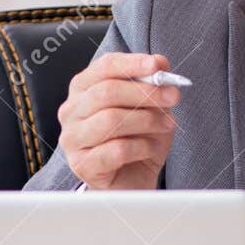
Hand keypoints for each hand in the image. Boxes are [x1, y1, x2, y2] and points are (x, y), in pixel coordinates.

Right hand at [58, 52, 180, 189]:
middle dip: (145, 93)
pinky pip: (115, 150)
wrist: (132, 181)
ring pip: (110, 120)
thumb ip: (152, 85)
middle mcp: (72, 111)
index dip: (132, 63)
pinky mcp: (82, 165)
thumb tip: (160, 64)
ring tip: (167, 124)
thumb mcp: (150, 108)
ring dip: (146, 120)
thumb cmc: (137, 140)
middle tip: (173, 97)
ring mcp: (73, 139)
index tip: (158, 66)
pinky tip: (151, 149)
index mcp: (84, 89)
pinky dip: (141, 147)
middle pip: (106, 92)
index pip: (104, 67)